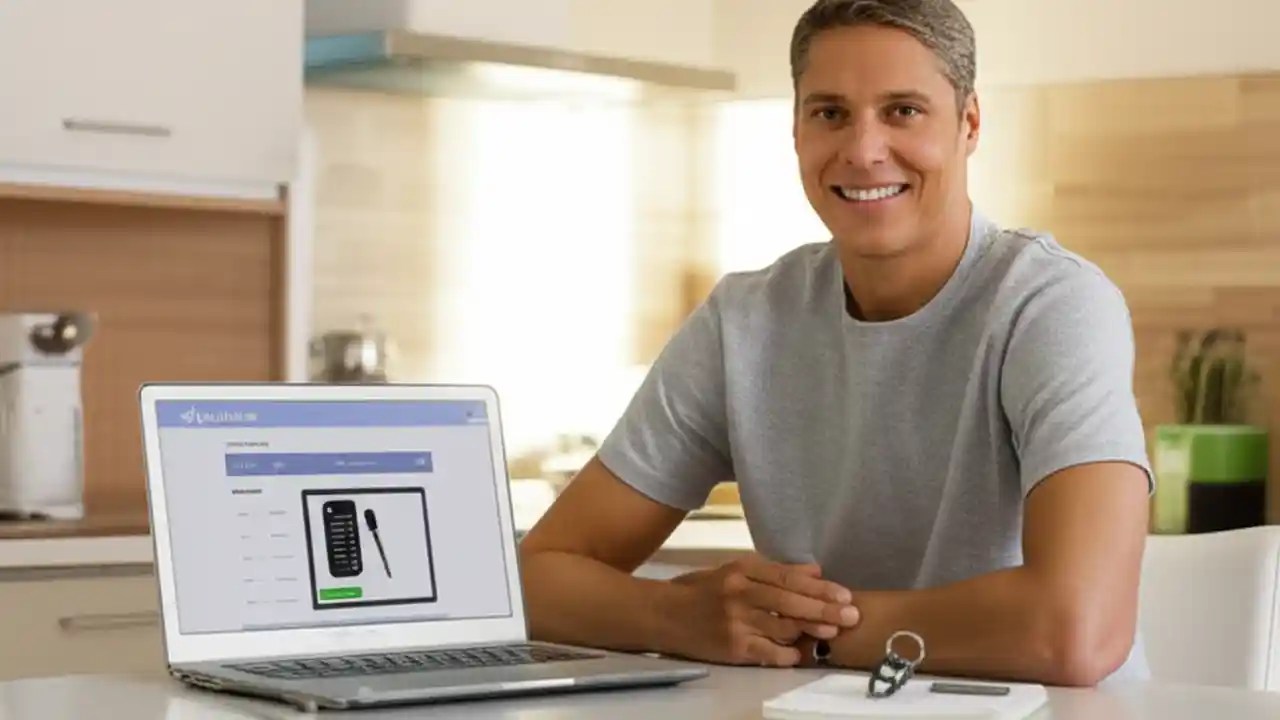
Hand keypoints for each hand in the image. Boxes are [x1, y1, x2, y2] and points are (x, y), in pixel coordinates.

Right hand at [664, 553, 859, 666]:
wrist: (664, 614)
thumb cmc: (702, 591)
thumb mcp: (735, 571)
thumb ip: (774, 572)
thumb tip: (815, 571)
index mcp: (742, 571)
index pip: (788, 578)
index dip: (819, 587)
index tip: (844, 594)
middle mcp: (740, 594)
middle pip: (790, 603)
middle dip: (824, 609)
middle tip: (851, 615)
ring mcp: (736, 622)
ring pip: (782, 628)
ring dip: (810, 631)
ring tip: (832, 633)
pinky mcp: (731, 648)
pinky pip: (767, 653)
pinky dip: (786, 654)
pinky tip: (799, 654)